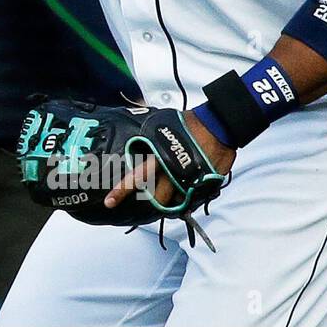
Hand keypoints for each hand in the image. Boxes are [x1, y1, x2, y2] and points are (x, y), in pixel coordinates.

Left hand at [103, 110, 235, 209]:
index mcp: (157, 156)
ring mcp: (187, 180)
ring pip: (174, 202)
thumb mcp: (160, 127)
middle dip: (152, 202)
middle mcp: (170, 171)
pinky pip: (191, 199)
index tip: (109, 203)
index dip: (121, 191)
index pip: (136, 177)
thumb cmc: (187, 124)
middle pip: (156, 198)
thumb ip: (148, 140)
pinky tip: (188, 188)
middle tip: (150, 201)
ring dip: (171, 201)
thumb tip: (137, 144)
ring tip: (172, 193)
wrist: (217, 125)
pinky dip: (187, 197)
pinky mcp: (202, 184)